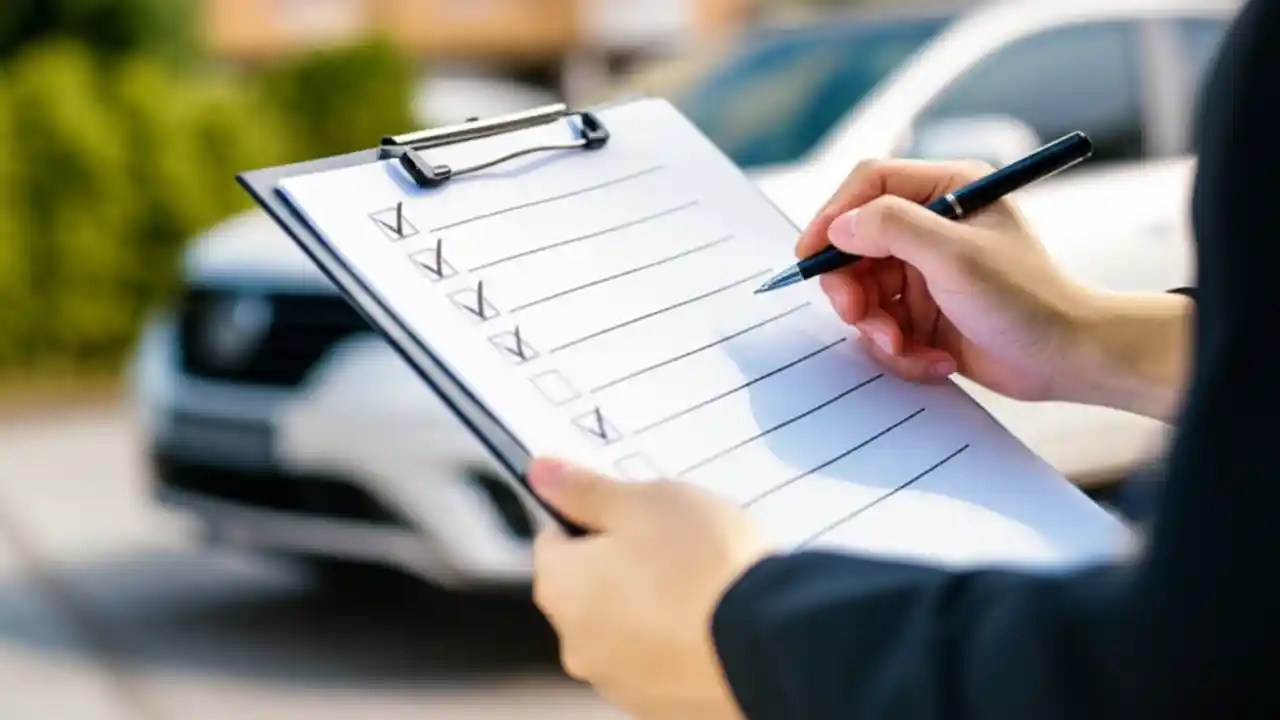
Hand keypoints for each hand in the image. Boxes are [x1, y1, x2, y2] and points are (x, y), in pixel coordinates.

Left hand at [528, 458, 770, 718]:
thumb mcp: (644, 501)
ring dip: (651, 604)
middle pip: (588, 586)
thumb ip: (585, 490)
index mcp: (561, 587)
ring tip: (703, 581)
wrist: (772, 641)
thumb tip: (540, 473)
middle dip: (624, 562)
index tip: (630, 509)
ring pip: (624, 626)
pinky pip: (659, 660)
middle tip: (675, 541)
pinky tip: (713, 620)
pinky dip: (678, 641)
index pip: (553, 538)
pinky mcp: (661, 705)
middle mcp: (577, 643)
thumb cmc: (706, 564)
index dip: (592, 516)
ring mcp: (619, 681)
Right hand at [797, 158, 1092, 401]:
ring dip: (877, 328)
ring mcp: (925, 272)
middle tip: (858, 316)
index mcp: (947, 192)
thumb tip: (840, 225)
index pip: (868, 185)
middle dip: (851, 287)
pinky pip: (884, 327)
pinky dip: (899, 350)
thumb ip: (893, 229)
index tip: (811, 253)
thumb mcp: (956, 256)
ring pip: (864, 292)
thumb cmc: (1029, 300)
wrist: (1067, 360)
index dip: (833, 216)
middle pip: (856, 245)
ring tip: (906, 348)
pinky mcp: (925, 313)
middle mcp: (932, 227)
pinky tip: (934, 360)